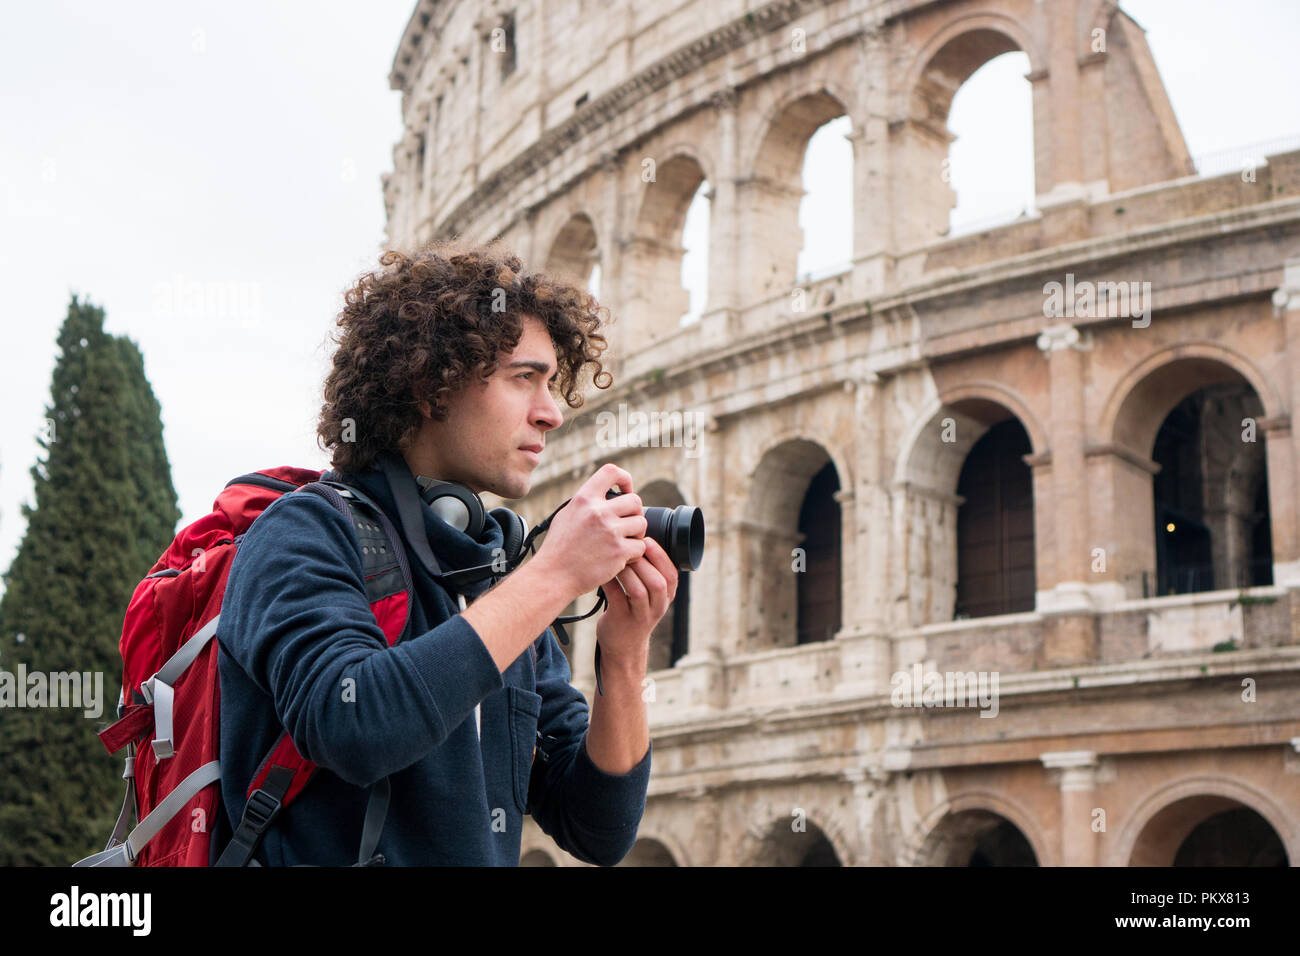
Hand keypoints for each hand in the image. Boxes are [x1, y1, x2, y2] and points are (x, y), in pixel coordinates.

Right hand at [532, 463, 646, 599]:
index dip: (624, 478)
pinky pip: (640, 546)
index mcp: (584, 499)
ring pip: (641, 523)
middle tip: (627, 525)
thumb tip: (605, 494)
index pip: (611, 472)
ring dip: (636, 534)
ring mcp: (610, 531)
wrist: (554, 576)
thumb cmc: (558, 548)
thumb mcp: (567, 515)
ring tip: (624, 542)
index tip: (625, 490)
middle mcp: (598, 512)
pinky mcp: (619, 552)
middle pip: (635, 500)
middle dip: (634, 513)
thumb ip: (587, 503)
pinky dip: (635, 553)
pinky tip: (622, 558)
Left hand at [595, 536, 678, 670]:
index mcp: (666, 597)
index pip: (672, 574)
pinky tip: (603, 572)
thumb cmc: (634, 610)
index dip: (661, 556)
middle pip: (659, 582)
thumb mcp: (650, 595)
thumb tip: (638, 538)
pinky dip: (610, 582)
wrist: (623, 646)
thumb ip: (649, 573)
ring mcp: (640, 616)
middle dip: (644, 562)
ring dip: (627, 572)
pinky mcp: (622, 621)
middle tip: (629, 546)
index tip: (647, 540)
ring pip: (639, 591)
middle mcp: (657, 607)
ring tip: (615, 558)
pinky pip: (617, 598)